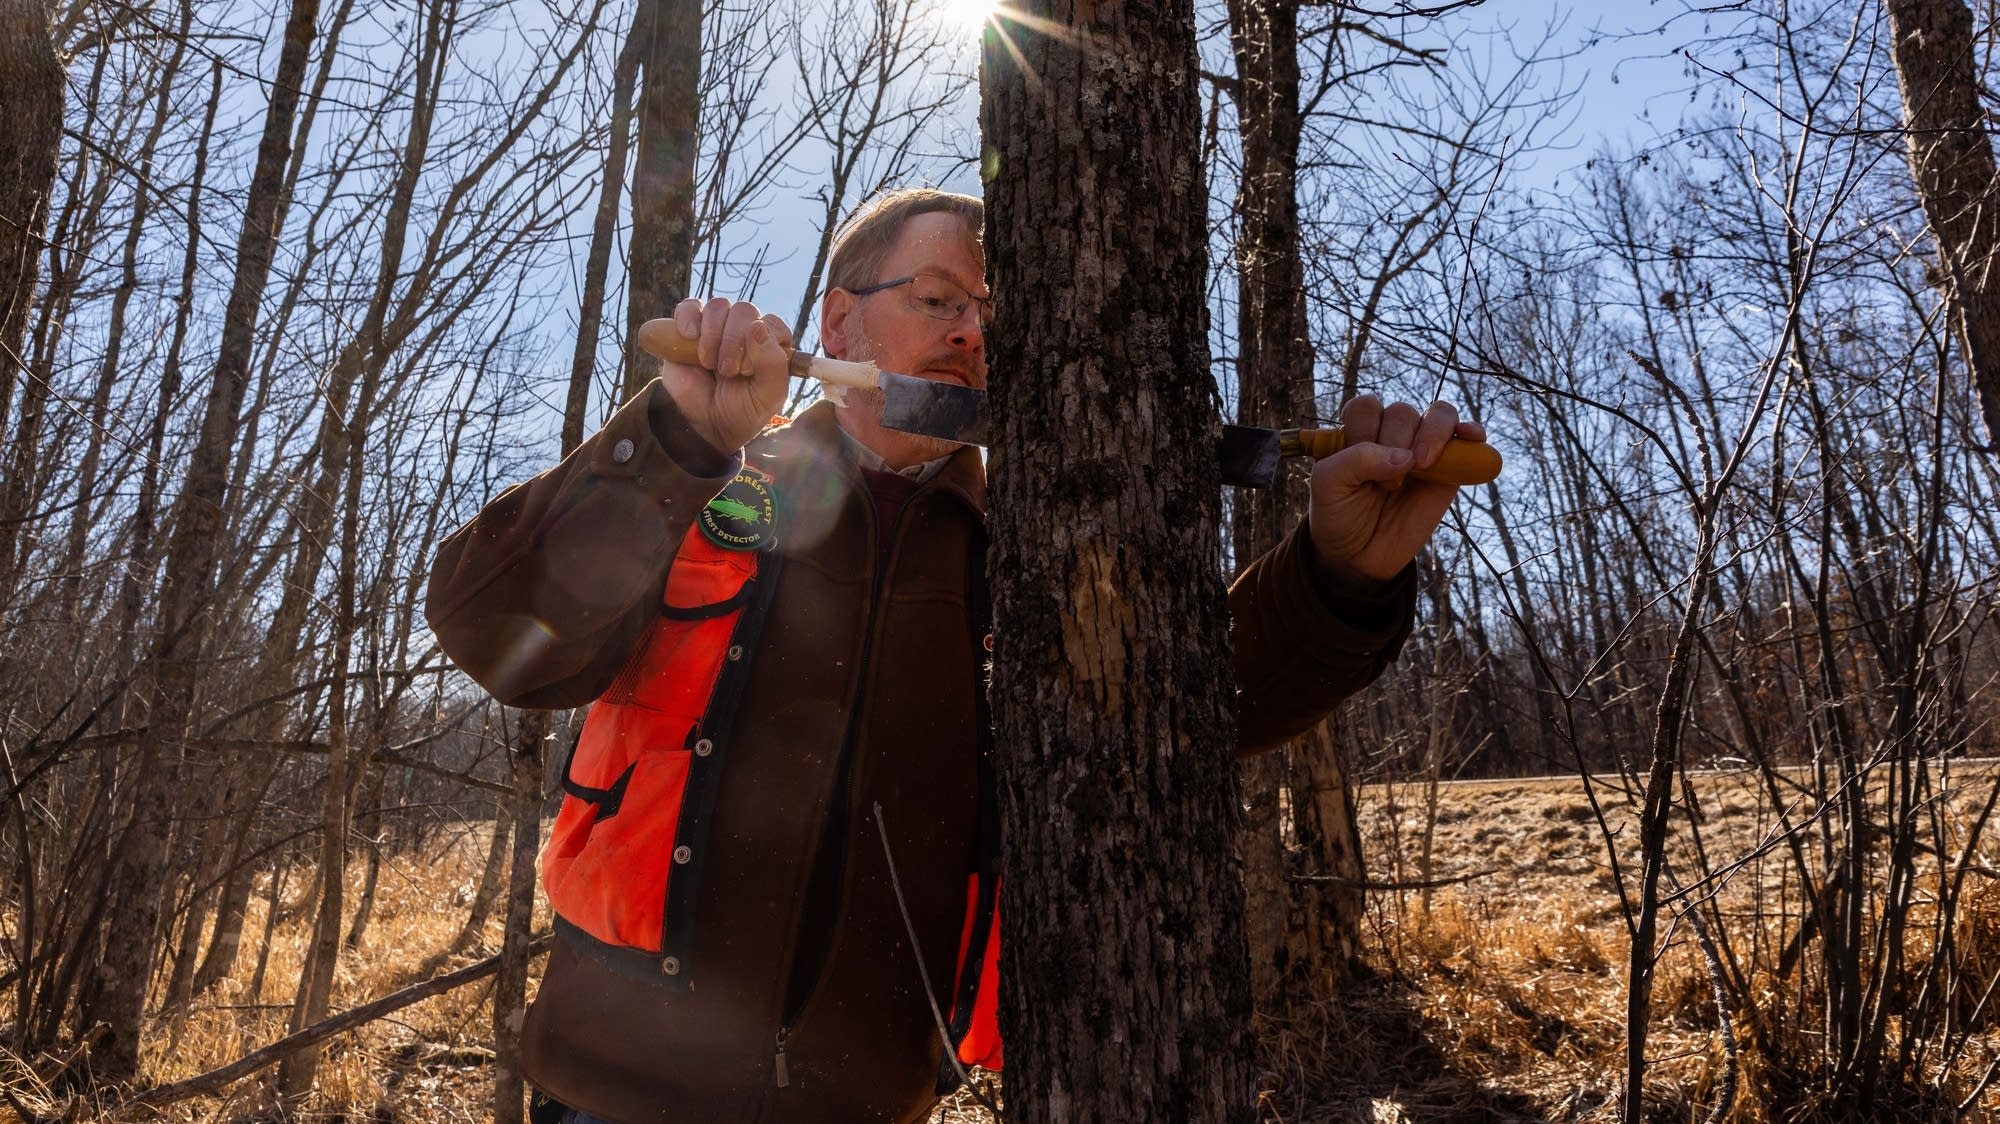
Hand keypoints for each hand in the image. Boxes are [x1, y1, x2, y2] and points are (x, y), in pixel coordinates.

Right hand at [662, 297, 793, 452]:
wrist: (705, 425)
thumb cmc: (743, 410)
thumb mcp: (768, 396)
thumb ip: (772, 364)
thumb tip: (757, 326)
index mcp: (771, 343)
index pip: (771, 324)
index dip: (760, 343)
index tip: (748, 370)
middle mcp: (745, 330)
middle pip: (744, 310)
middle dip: (734, 341)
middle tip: (727, 371)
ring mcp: (717, 327)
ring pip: (718, 306)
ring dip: (713, 334)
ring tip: (708, 363)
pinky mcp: (689, 329)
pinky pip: (689, 306)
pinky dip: (689, 318)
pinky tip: (690, 337)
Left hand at [1307, 395, 1483, 586]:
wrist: (1358, 555)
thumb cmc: (1338, 515)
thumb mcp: (1328, 485)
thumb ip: (1356, 459)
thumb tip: (1406, 456)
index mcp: (1358, 431)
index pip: (1367, 407)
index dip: (1365, 430)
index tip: (1360, 467)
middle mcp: (1391, 434)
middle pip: (1402, 412)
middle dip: (1394, 444)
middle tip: (1385, 485)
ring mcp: (1422, 449)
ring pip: (1438, 414)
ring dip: (1431, 435)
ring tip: (1420, 465)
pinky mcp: (1448, 469)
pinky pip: (1466, 438)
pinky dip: (1471, 431)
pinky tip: (1471, 436)